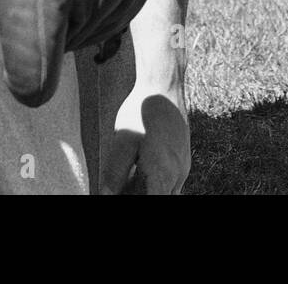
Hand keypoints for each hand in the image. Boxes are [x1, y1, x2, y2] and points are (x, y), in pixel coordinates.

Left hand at [102, 80, 189, 194]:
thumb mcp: (123, 141)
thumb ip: (115, 173)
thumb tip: (105, 194)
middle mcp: (178, 174)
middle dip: (138, 193)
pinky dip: (152, 180)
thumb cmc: (142, 111)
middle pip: (158, 197)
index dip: (135, 199)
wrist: (164, 84)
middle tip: (120, 183)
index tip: (121, 190)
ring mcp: (182, 166)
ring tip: (127, 174)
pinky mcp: (181, 157)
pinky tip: (138, 166)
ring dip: (145, 189)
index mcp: (163, 174)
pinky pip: (168, 180)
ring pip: (164, 191)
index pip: (152, 202)